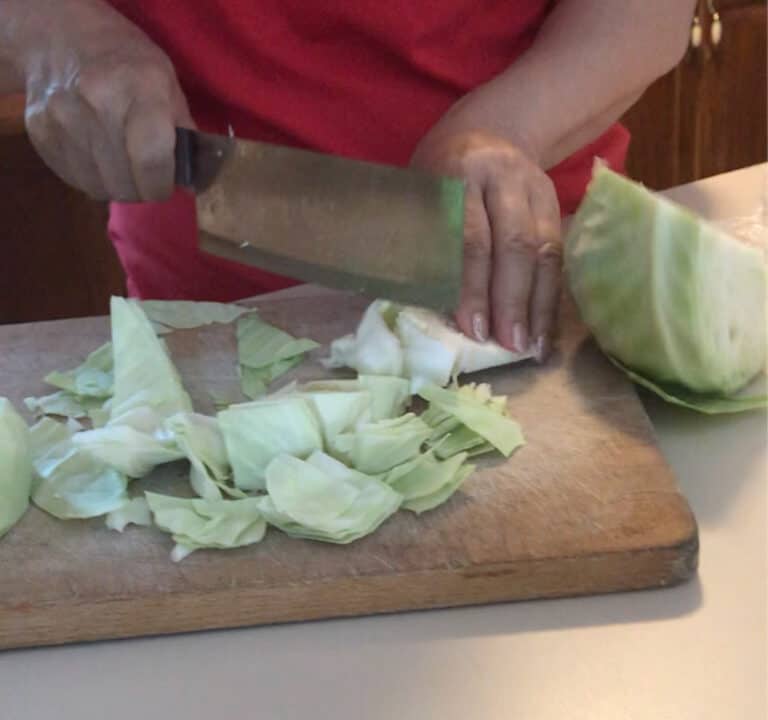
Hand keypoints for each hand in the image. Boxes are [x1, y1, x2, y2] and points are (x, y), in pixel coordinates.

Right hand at [13, 0, 192, 201]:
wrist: (61, 39)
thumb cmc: (127, 63)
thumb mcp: (167, 83)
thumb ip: (183, 131)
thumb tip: (194, 179)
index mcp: (140, 88)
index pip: (151, 159)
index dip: (162, 185)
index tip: (166, 186)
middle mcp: (97, 102)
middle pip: (125, 182)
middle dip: (142, 189)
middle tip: (146, 177)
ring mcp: (63, 118)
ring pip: (99, 187)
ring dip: (117, 186)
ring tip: (123, 165)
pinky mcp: (40, 132)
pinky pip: (76, 180)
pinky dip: (93, 179)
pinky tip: (99, 158)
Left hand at [411, 130, 561, 361]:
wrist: (484, 132)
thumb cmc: (435, 177)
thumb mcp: (417, 196)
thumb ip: (421, 244)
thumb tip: (417, 312)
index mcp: (459, 171)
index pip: (470, 235)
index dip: (472, 285)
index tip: (473, 329)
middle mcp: (504, 175)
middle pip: (514, 242)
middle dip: (511, 299)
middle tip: (508, 345)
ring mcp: (536, 187)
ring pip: (545, 249)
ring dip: (539, 305)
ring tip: (532, 348)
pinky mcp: (555, 202)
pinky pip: (558, 254)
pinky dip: (551, 295)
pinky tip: (545, 329)